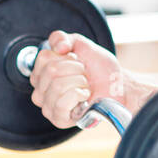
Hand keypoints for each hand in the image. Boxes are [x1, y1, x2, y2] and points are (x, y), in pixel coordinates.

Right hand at [29, 32, 157, 128]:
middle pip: (51, 71)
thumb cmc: (99, 69)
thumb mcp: (82, 45)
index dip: (66, 56)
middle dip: (76, 69)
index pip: (43, 57)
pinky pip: (61, 103)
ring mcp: (48, 107)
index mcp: (42, 74)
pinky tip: (84, 96)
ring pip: (58, 86)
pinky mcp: (59, 119)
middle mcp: (40, 91)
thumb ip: (63, 38)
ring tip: (85, 86)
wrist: (117, 85)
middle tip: (84, 75)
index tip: (77, 62)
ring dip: (80, 82)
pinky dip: (78, 95)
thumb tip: (57, 47)